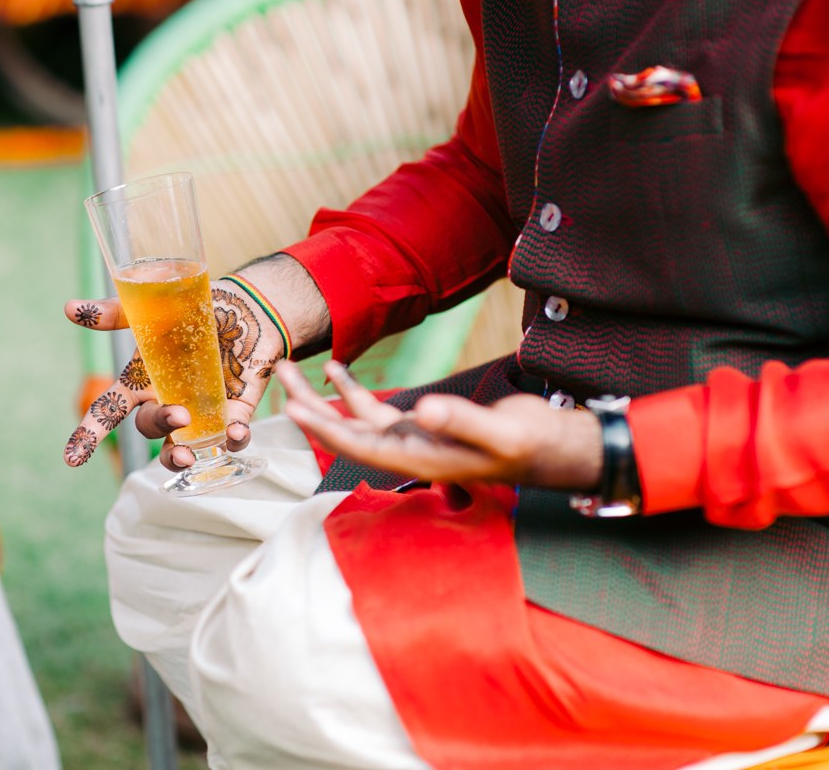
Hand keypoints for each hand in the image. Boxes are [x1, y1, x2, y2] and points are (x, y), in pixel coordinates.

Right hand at [62, 279, 285, 470]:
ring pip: (182, 447)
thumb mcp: (154, 309)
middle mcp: (168, 400)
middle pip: (150, 427)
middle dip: (159, 426)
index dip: (89, 435)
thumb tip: (69, 308)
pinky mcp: (235, 411)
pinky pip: (231, 437)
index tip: (71, 460)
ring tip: (187, 455)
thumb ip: (116, 313)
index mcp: (143, 380)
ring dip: (179, 455)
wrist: (249, 306)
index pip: (109, 411)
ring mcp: (201, 410)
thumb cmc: (196, 308)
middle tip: (179, 415)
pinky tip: (236, 433)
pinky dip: (234, 440)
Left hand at [278, 360, 603, 490]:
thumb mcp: (503, 432)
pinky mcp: (420, 425)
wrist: (551, 445)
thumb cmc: (531, 444)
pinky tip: (336, 370)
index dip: (324, 429)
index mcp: (419, 459)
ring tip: (293, 369)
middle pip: (344, 432)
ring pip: (354, 418)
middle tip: (278, 375)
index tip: (292, 408)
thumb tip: (427, 409)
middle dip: (308, 407)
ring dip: (323, 396)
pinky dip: (353, 391)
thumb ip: (464, 421)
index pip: (360, 446)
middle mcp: (406, 452)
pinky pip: (376, 410)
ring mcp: (411, 438)